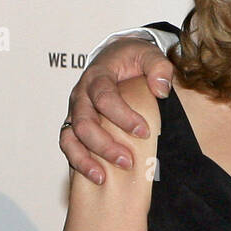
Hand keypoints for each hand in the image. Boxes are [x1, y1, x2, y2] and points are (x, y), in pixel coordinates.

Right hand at [60, 37, 173, 183]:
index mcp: (97, 76)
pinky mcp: (74, 124)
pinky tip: (97, 176)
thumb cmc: (133, 58)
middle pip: (84, 123)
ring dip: (86, 159)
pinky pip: (69, 145)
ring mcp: (75, 111)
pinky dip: (79, 162)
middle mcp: (81, 95)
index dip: (122, 116)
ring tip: (104, 177)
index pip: (104, 97)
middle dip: (104, 145)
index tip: (144, 131)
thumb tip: (161, 90)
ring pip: (70, 137)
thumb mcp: (149, 54)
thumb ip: (158, 66)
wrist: (116, 56)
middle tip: (128, 161)